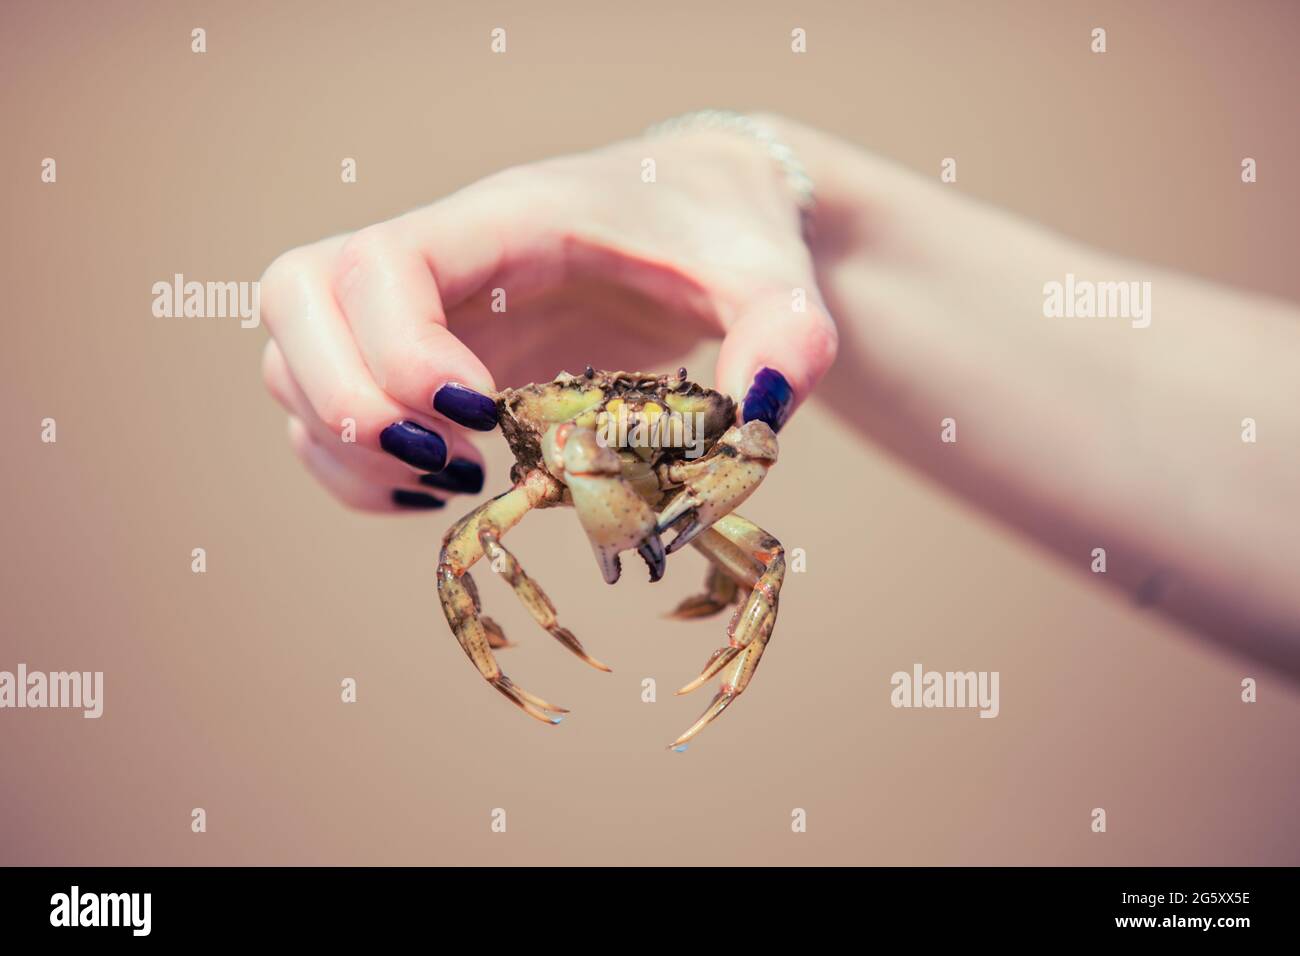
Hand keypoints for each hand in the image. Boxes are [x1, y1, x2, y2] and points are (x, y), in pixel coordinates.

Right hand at [258, 126, 837, 510]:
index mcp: (509, 219)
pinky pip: (326, 409)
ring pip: (292, 359)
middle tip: (451, 463)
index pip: (384, 261)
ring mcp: (422, 310)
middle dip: (341, 399)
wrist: (697, 219)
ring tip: (454, 483)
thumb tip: (758, 417)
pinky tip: (441, 491)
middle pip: (296, 296)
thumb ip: (785, 333)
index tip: (487, 419)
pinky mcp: (424, 359)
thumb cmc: (723, 238)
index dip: (400, 350)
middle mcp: (441, 258)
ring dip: (340, 446)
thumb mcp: (772, 276)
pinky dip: (351, 468)